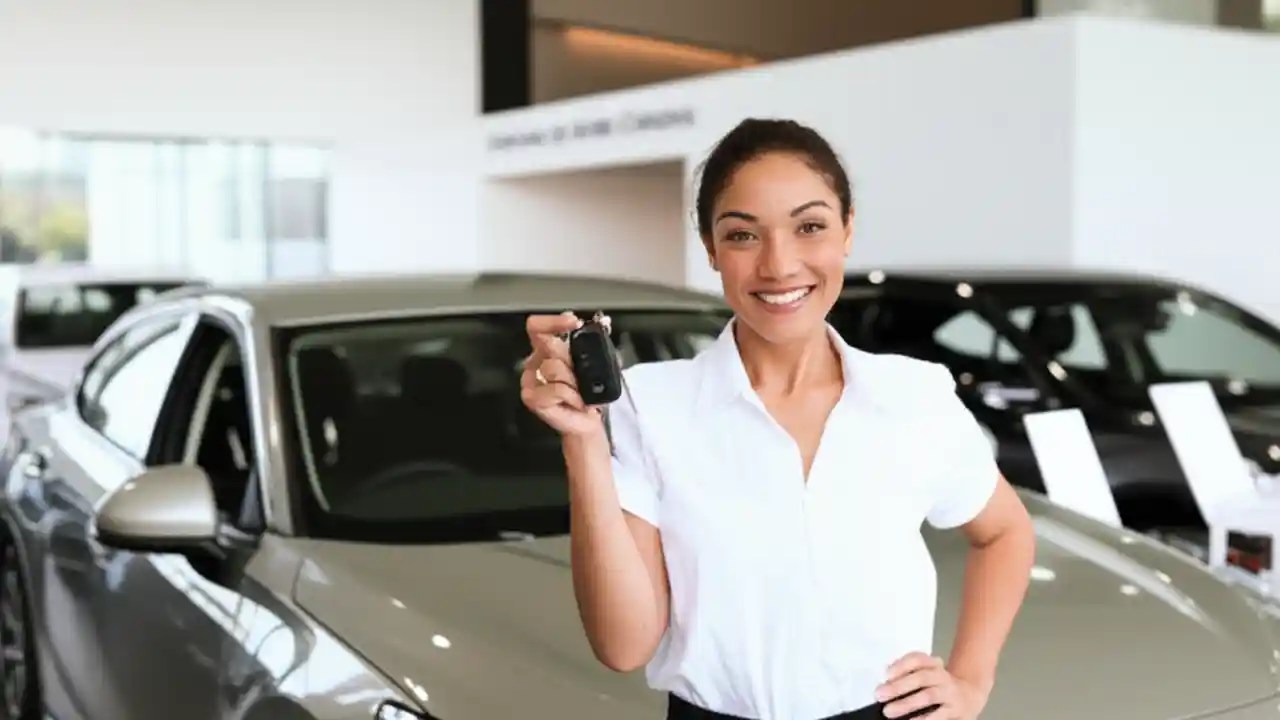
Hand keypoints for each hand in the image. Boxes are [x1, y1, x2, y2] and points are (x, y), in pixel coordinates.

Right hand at [520, 312, 605, 437]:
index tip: (573, 322)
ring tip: (579, 392)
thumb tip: (604, 321)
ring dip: (574, 381)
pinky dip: (573, 396)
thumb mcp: (597, 362)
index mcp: (546, 349)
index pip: (538, 327)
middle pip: (549, 344)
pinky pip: (557, 389)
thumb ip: (595, 342)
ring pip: (554, 367)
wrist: (588, 419)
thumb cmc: (589, 391)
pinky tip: (575, 402)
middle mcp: (536, 362)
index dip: (552, 321)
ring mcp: (530, 380)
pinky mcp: (532, 398)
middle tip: (582, 375)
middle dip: (571, 359)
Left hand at [876, 653, 988, 718]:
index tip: (886, 674)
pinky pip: (939, 715)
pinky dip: (924, 719)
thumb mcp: (927, 675)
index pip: (917, 659)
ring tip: (889, 711)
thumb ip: (908, 676)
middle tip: (880, 695)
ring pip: (928, 696)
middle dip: (898, 686)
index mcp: (933, 665)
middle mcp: (942, 676)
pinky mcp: (956, 710)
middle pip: (920, 677)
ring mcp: (950, 693)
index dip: (901, 665)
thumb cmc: (940, 686)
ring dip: (907, 703)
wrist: (970, 695)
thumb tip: (886, 686)